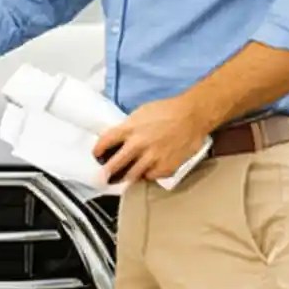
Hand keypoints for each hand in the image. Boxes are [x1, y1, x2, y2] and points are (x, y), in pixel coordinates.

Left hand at [92, 95, 209, 184]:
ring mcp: (152, 157)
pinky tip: (147, 171)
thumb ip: (128, 128)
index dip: (97, 151)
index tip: (96, 156)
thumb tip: (117, 139)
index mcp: (130, 128)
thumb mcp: (141, 113)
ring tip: (123, 178)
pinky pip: (150, 177)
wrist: (192, 115)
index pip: (105, 142)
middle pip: (114, 165)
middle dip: (106, 172)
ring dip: (126, 177)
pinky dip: (147, 175)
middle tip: (103, 177)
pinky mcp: (166, 167)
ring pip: (131, 175)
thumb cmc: (168, 110)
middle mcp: (138, 144)